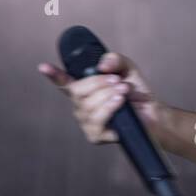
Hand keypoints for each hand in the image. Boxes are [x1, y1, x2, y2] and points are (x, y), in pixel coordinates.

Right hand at [38, 51, 161, 144]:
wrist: (153, 114)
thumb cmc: (136, 92)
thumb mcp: (128, 69)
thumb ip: (115, 60)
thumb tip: (102, 65)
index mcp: (84, 89)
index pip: (64, 82)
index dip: (53, 75)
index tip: (42, 67)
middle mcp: (81, 106)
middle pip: (78, 91)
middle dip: (99, 83)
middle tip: (118, 81)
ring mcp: (86, 121)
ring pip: (88, 105)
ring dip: (108, 94)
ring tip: (124, 91)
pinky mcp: (95, 135)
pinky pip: (97, 119)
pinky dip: (109, 108)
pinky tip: (120, 103)